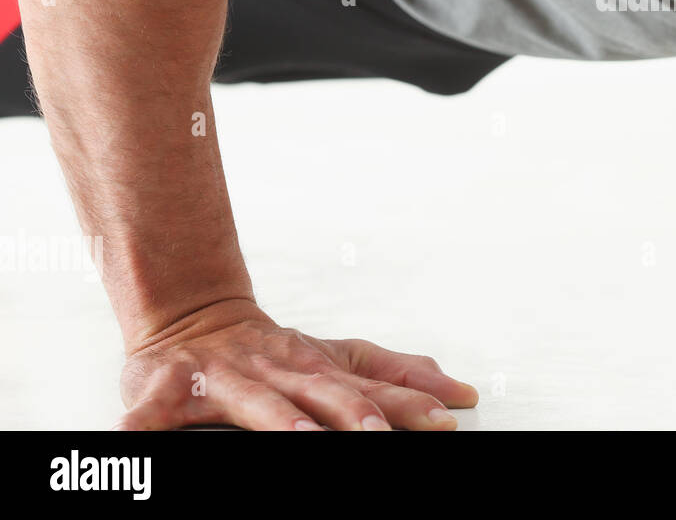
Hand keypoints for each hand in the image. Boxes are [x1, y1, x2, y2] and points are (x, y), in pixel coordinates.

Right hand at [116, 298, 476, 429]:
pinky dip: (138, 431)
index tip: (445, 421)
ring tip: (297, 439)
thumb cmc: (271, 351)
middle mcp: (277, 370)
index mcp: (317, 366)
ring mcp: (224, 380)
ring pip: (255, 403)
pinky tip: (130, 445)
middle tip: (378, 437)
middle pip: (322, 394)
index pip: (372, 386)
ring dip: (278, 422)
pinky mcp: (166, 392)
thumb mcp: (338, 356)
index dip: (407, 403)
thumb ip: (395, 373)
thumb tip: (460, 391)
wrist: (194, 316)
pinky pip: (147, 416)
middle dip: (352, 415)